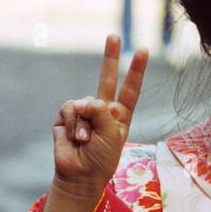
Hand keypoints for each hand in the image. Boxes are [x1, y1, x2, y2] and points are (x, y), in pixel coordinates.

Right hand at [52, 33, 148, 201]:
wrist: (80, 176)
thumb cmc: (101, 159)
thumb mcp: (112, 134)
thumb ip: (101, 111)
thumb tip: (82, 100)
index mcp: (120, 117)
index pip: (130, 90)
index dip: (136, 71)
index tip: (144, 50)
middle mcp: (102, 111)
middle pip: (107, 79)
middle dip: (110, 57)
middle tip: (114, 36)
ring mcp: (83, 112)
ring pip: (84, 102)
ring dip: (85, 123)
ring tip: (85, 141)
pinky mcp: (65, 116)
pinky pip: (69, 108)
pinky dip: (73, 123)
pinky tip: (74, 137)